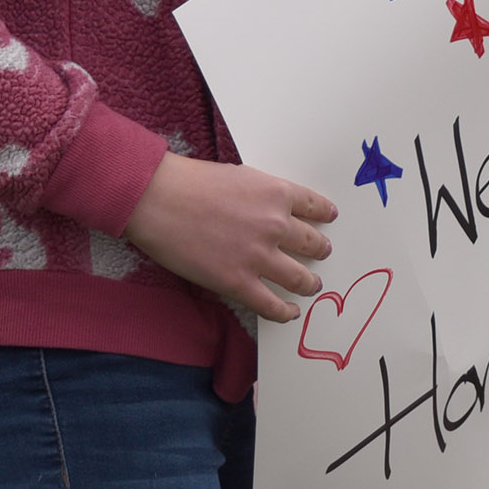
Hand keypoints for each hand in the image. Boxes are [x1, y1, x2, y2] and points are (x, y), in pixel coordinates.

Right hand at [120, 152, 336, 322]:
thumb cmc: (190, 182)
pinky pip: (272, 305)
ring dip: (309, 284)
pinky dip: (284, 311)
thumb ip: (260, 194)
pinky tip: (289, 312)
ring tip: (311, 286)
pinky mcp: (238, 282)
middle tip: (322, 254)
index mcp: (276, 193)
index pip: (314, 206)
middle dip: (320, 250)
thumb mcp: (238, 176)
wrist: (158, 199)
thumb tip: (270, 209)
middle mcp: (275, 224)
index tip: (330, 219)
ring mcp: (258, 256)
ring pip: (299, 278)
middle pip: (312, 243)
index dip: (324, 214)